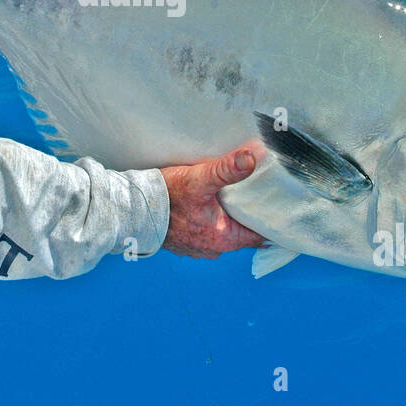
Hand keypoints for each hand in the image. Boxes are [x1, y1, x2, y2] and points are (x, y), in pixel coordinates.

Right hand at [158, 142, 267, 258]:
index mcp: (223, 239)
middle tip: (254, 193)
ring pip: (223, 233)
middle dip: (247, 215)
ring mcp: (196, 248)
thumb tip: (253, 156)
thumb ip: (227, 169)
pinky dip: (209, 221)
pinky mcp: (183, 243)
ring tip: (230, 197)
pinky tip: (206, 206)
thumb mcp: (199, 179)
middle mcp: (212, 249)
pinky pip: (205, 233)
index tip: (276, 202)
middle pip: (242, 233)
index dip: (269, 219)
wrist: (130, 211)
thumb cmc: (165, 198)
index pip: (259, 234)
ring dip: (226, 218)